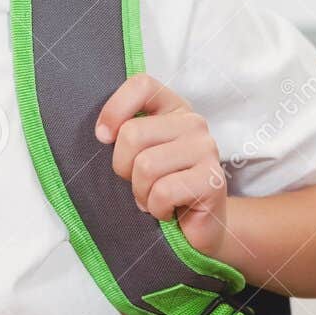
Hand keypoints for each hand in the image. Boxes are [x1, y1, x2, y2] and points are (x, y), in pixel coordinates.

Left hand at [94, 73, 227, 256]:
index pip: (142, 85)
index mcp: (174, 109)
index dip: (114, 109)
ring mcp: (207, 149)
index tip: (103, 138)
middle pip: (132, 134)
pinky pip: (162, 191)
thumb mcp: (138, 155)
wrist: (197, 229)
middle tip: (139, 183)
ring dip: (141, 193)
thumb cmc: (161, 189)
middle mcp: (193, 123)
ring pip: (145, 166)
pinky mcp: (213, 180)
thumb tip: (102, 133)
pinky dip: (156, 209)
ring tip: (154, 198)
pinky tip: (168, 211)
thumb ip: (124, 135)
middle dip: (123, 168)